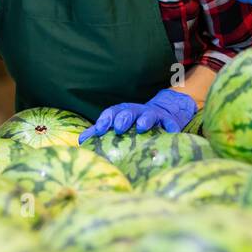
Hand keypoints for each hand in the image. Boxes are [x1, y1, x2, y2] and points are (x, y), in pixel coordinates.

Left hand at [79, 88, 198, 141]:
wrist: (159, 115)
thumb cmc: (132, 124)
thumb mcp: (116, 125)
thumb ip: (98, 132)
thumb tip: (80, 141)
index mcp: (122, 112)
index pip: (112, 112)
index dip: (105, 119)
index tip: (99, 129)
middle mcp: (137, 111)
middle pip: (129, 111)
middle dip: (123, 118)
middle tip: (118, 128)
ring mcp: (153, 115)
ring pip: (148, 115)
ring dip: (144, 120)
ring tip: (141, 128)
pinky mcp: (168, 122)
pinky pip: (170, 124)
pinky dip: (171, 128)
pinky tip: (171, 133)